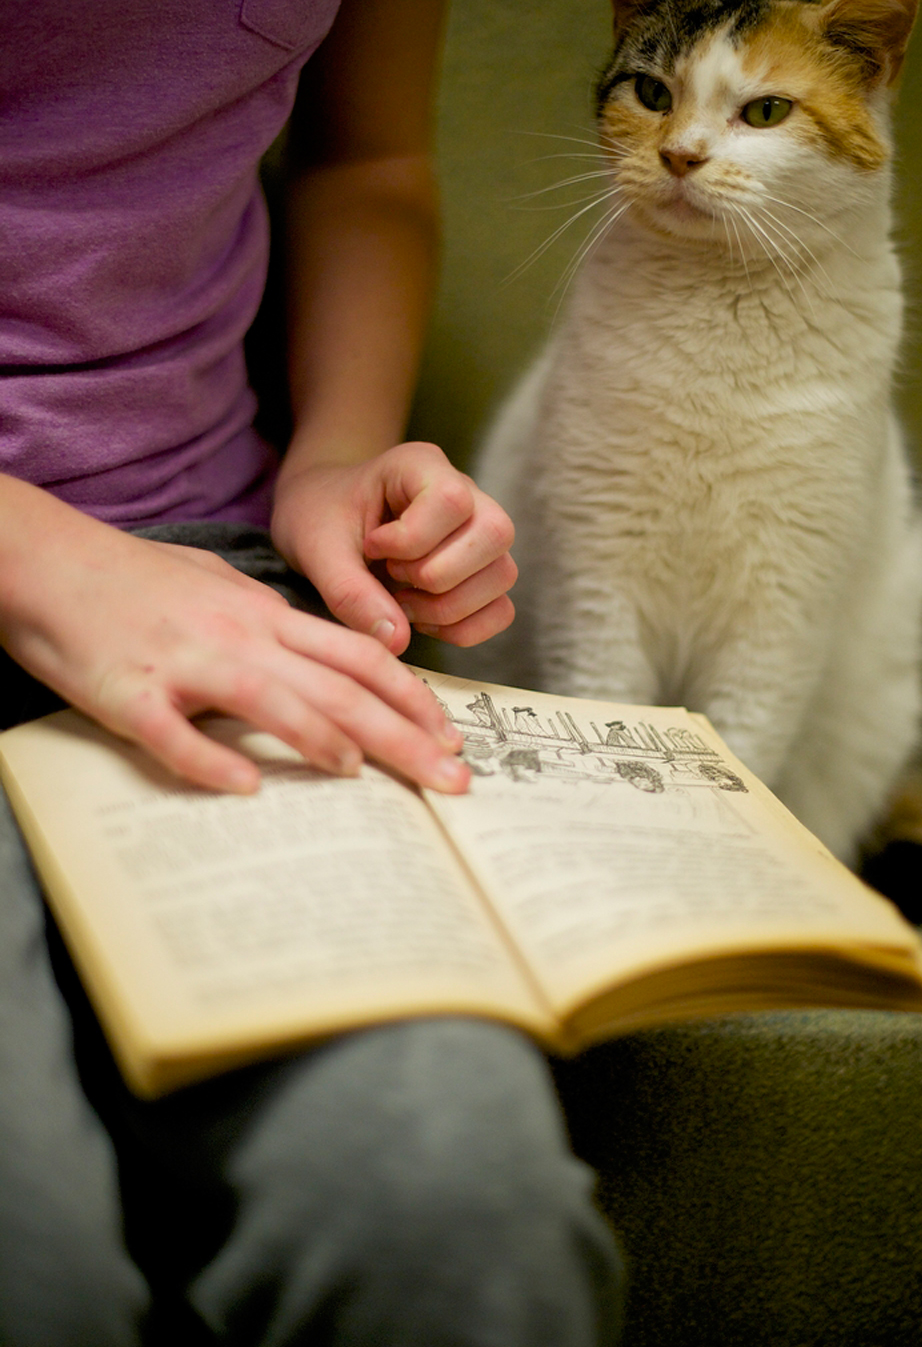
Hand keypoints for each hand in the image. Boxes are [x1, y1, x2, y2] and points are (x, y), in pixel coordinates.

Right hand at [0, 480, 468, 795]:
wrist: (45, 559)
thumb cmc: (132, 578)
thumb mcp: (217, 587)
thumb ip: (270, 624)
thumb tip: (316, 660)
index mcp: (263, 615)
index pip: (358, 655)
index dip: (412, 697)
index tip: (451, 733)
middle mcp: (238, 635)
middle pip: (338, 686)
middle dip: (403, 736)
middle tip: (452, 779)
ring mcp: (184, 662)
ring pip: (270, 699)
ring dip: (322, 738)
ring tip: (362, 774)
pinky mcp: (127, 691)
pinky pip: (172, 733)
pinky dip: (209, 760)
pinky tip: (244, 787)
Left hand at [271, 443, 516, 654]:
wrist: (322, 517)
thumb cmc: (320, 516)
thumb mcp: (317, 549)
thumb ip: (350, 591)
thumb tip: (397, 640)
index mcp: (421, 466)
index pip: (452, 501)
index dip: (412, 540)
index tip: (372, 547)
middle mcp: (466, 493)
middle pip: (495, 533)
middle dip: (437, 575)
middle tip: (392, 577)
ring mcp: (479, 534)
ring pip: (503, 574)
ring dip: (450, 606)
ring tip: (402, 601)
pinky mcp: (482, 572)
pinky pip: (502, 610)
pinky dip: (464, 627)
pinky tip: (421, 619)